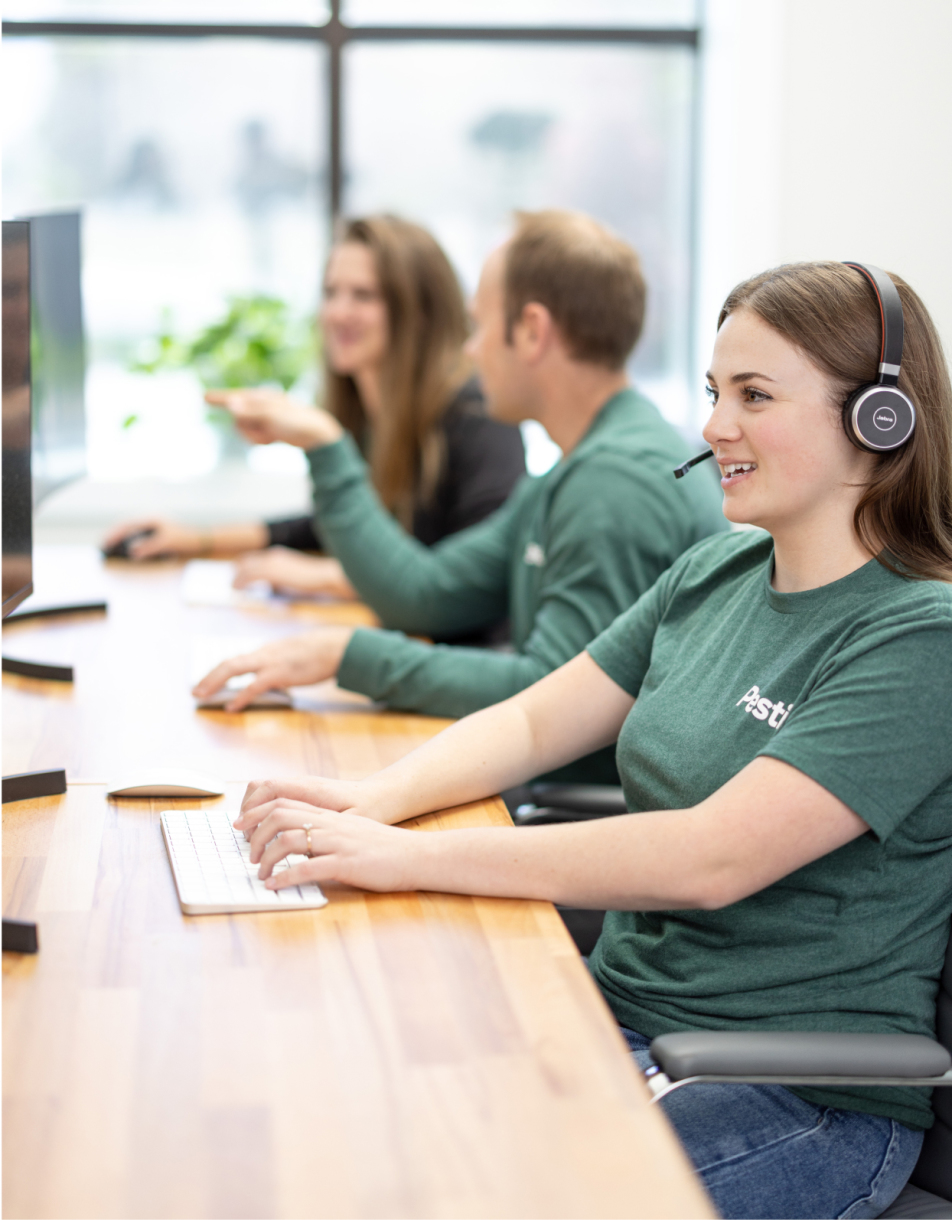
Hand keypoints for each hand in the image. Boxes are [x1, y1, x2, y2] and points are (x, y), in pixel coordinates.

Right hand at [102, 518, 204, 559]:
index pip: (128, 525)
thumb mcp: (166, 543)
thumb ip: (148, 547)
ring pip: (132, 533)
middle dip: (115, 535)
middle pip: (127, 527)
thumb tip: (132, 552)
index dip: (115, 533)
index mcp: (152, 519)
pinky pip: (139, 538)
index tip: (106, 541)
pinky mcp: (156, 536)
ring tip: (110, 548)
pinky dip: (131, 544)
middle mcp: (151, 521)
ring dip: (121, 540)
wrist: (201, 541)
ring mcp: (153, 528)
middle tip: (103, 545)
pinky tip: (126, 552)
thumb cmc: (185, 539)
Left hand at [191, 626, 354, 711]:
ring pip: (234, 668)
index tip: (207, 682)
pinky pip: (254, 686)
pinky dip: (240, 696)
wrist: (335, 646)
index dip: (219, 671)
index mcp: (267, 651)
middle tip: (195, 691)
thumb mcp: (295, 655)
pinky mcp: (280, 673)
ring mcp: (271, 662)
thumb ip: (280, 665)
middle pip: (229, 662)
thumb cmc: (319, 652)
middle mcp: (264, 654)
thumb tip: (273, 679)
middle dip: (208, 676)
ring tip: (202, 695)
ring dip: (214, 682)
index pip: (237, 659)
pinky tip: (232, 707)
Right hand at [204, 388, 342, 450]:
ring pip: (244, 433)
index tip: (203, 396)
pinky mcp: (264, 429)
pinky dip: (262, 441)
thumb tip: (231, 404)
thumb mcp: (271, 416)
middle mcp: (256, 406)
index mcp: (258, 397)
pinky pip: (253, 439)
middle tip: (270, 429)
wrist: (314, 433)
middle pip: (238, 423)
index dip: (218, 399)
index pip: (233, 398)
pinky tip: (275, 438)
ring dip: (257, 438)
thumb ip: (249, 411)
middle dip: (251, 431)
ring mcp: (259, 419)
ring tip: (274, 434)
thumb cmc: (295, 420)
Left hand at [232, 548, 356, 598]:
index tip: (239, 578)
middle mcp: (272, 555)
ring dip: (237, 578)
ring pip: (245, 567)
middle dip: (237, 571)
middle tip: (233, 584)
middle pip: (245, 560)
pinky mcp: (271, 571)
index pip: (254, 558)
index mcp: (278, 554)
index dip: (244, 568)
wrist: (324, 576)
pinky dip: (241, 582)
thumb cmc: (314, 580)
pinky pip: (248, 575)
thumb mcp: (294, 577)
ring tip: (233, 587)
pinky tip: (238, 589)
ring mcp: (271, 562)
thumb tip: (271, 587)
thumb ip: (281, 579)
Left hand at [240, 800, 425, 893]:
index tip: (241, 827)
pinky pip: (308, 868)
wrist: (416, 855)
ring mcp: (337, 842)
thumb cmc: (385, 849)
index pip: (285, 803)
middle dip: (256, 835)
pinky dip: (285, 877)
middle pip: (280, 816)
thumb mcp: (351, 833)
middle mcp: (330, 824)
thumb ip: (326, 833)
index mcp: (330, 816)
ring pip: (289, 840)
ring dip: (267, 858)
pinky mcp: (346, 863)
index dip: (257, 813)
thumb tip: (296, 845)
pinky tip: (276, 886)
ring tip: (261, 874)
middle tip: (249, 854)